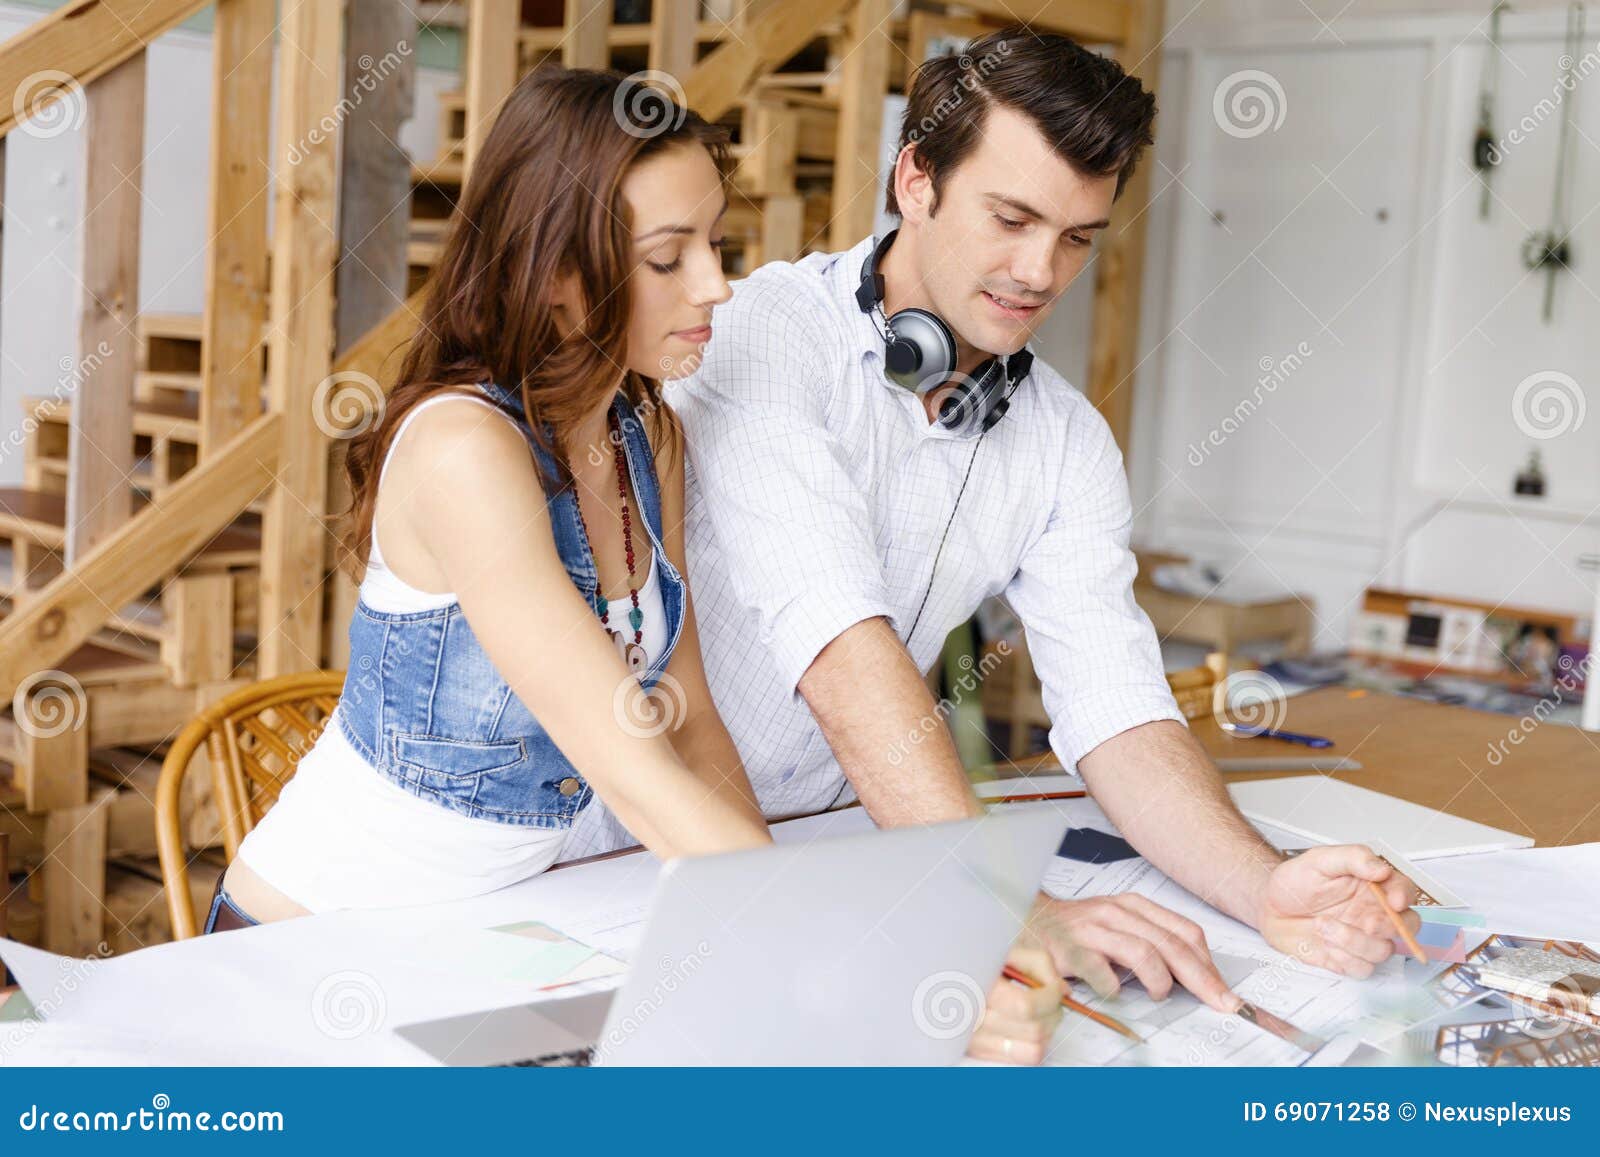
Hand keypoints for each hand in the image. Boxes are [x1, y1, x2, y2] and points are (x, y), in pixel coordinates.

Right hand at [965, 942, 1062, 1065]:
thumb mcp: (1003, 950)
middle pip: (1035, 1030)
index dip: (1049, 997)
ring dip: (1047, 1030)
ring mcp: (975, 1041)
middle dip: (1053, 1012)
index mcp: (975, 987)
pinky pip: (1023, 1058)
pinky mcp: (980, 1052)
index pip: (1025, 1007)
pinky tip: (1027, 1026)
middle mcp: (972, 1019)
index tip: (1053, 987)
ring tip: (1040, 1012)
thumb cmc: (973, 960)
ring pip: (1034, 1050)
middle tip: (1049, 997)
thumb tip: (1060, 989)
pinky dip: (1035, 1043)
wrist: (939, 977)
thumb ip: (1037, 963)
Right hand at [1028, 893, 1238, 1012]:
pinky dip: (1114, 986)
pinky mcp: (1069, 948)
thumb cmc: (1077, 928)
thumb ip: (1153, 940)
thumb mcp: (1120, 923)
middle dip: (1201, 979)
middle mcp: (1116, 913)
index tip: (1223, 991)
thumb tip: (1195, 973)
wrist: (1028, 919)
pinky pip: (1101, 970)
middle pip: (1171, 945)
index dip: (1209, 965)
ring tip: (1158, 994)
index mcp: (1134, 907)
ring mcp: (1093, 929)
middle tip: (1217, 1002)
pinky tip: (1115, 992)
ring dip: (1159, 981)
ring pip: (1143, 953)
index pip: (1185, 932)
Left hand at [1258, 845, 1419, 976]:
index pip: (1404, 890)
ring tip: (1322, 925)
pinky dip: (1345, 959)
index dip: (1404, 896)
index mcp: (1372, 886)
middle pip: (1408, 926)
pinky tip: (1325, 944)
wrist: (1269, 905)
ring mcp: (1363, 937)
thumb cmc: (1295, 881)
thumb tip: (1381, 868)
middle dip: (1391, 927)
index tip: (1394, 900)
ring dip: (1354, 941)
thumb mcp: (1319, 859)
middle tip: (1367, 923)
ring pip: (1384, 950)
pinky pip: (1363, 968)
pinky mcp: (1349, 958)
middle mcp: (1374, 912)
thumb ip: (1352, 858)